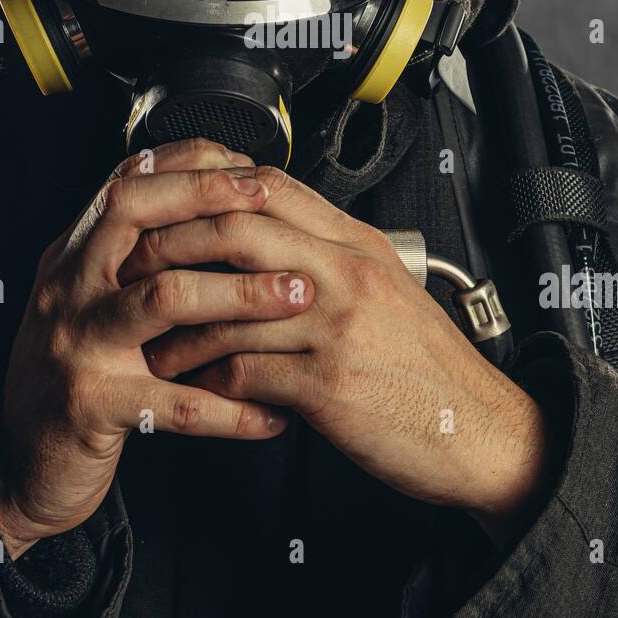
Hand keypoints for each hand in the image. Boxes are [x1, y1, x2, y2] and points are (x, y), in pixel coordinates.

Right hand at [0, 139, 306, 558]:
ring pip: (164, 297)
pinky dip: (233, 409)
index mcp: (73, 256)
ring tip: (297, 296)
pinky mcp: (93, 405)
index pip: (126, 181)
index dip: (187, 163)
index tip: (244, 166)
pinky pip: (177, 403)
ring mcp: (78, 344)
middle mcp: (68, 288)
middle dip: (206, 197)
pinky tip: (274, 415)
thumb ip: (133, 254)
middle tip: (267, 206)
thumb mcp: (89, 299)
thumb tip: (210, 199)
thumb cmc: (74, 372)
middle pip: (133, 212)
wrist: (21, 461)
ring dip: (240, 292)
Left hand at [129, 165, 560, 540]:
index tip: (167, 209)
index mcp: (357, 244)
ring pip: (229, 305)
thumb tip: (265, 235)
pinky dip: (208, 377)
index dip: (206, 191)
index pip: (269, 186)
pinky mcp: (328, 385)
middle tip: (136, 267)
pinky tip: (195, 383)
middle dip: (173, 245)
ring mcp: (337, 327)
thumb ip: (329, 257)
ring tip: (152, 339)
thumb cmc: (427, 365)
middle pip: (238, 229)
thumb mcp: (386, 288)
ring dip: (177, 326)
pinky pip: (243, 370)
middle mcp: (346, 275)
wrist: (482, 432)